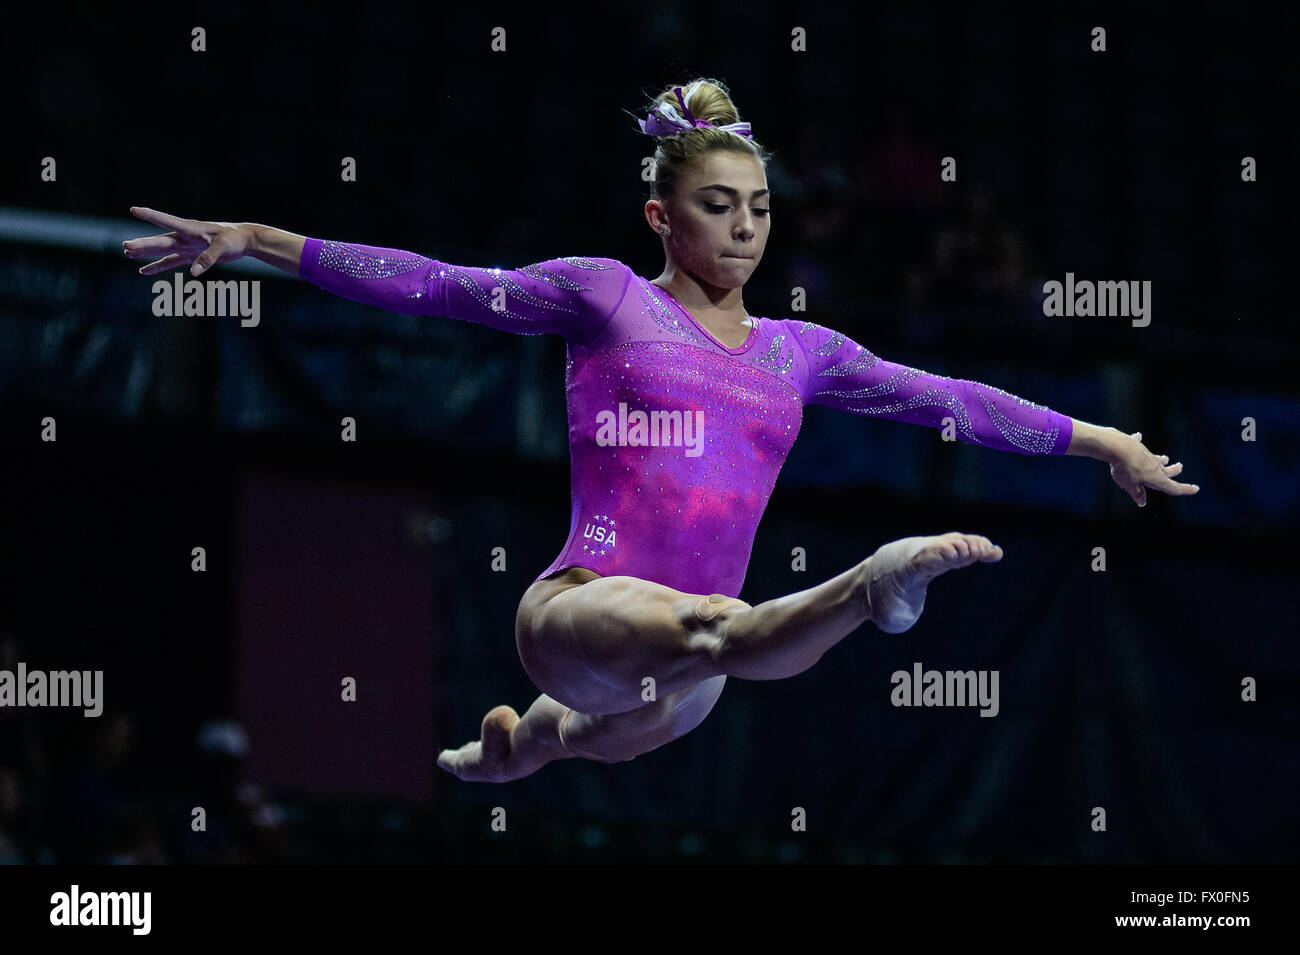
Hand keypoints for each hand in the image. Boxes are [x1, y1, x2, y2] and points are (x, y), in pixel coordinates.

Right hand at [122, 206, 253, 276]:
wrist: (243, 240)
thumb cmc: (234, 238)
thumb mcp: (224, 246)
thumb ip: (209, 258)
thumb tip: (193, 273)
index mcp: (191, 229)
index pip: (167, 221)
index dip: (150, 215)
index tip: (134, 209)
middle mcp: (184, 237)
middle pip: (160, 241)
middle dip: (143, 244)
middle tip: (125, 247)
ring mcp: (185, 246)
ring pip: (161, 250)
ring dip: (145, 253)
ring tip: (126, 253)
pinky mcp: (190, 256)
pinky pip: (170, 262)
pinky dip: (157, 266)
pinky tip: (143, 271)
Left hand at [1108, 430, 1198, 506]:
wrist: (1117, 447)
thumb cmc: (1124, 468)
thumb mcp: (1129, 485)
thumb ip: (1137, 493)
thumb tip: (1142, 502)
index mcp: (1156, 478)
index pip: (1173, 487)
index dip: (1184, 489)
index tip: (1196, 488)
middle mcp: (1154, 465)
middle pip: (1167, 470)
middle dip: (1174, 470)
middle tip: (1180, 466)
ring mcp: (1146, 454)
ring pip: (1156, 458)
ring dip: (1161, 459)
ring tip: (1165, 458)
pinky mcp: (1135, 445)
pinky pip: (1138, 443)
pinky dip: (1139, 441)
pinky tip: (1139, 436)